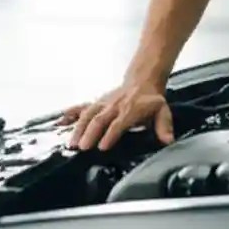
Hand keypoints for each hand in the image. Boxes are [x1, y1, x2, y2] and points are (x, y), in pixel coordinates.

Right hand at [57, 82, 173, 150]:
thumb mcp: (162, 111)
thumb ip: (164, 126)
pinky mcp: (96, 102)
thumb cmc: (150, 100)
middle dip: (89, 133)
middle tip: (81, 147)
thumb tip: (168, 140)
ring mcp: (103, 103)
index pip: (118, 124)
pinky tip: (60, 121)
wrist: (142, 80)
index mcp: (130, 110)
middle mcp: (114, 106)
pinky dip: (70, 113)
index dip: (110, 135)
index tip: (102, 147)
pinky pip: (81, 107)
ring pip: (87, 114)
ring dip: (78, 128)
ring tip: (71, 142)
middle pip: (99, 119)